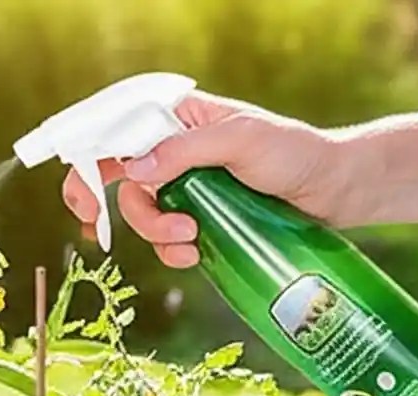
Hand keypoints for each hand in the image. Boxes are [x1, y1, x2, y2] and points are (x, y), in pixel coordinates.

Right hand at [61, 90, 352, 267]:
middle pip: (123, 183)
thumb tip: (133, 171)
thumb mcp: (242, 141)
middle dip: (136, 213)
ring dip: (159, 235)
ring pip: (144, 215)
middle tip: (153, 230)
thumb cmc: (294, 153)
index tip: (84, 201)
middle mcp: (175, 150)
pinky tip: (196, 256)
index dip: (88, 164)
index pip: (118, 133)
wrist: (334, 190)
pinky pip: (167, 239)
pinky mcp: (201, 218)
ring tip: (193, 243)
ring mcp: (186, 186)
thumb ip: (186, 151)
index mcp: (178, 118)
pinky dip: (173, 252)